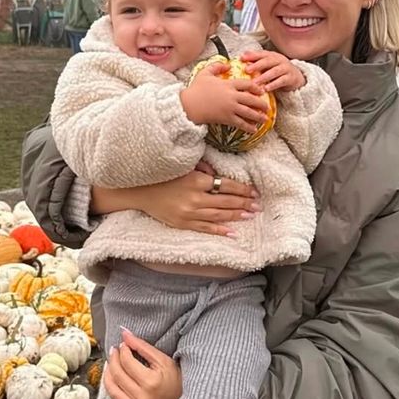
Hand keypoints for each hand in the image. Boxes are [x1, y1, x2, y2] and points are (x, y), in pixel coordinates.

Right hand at [91, 164, 259, 236]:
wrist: (140, 191)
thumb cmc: (163, 176)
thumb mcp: (183, 166)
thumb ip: (202, 168)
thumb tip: (218, 173)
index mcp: (196, 181)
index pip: (226, 186)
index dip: (242, 190)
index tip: (253, 192)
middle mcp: (194, 198)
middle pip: (225, 202)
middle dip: (244, 204)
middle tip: (258, 206)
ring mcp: (189, 213)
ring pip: (218, 216)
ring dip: (236, 216)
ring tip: (250, 216)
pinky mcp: (182, 223)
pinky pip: (205, 228)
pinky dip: (219, 230)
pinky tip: (232, 232)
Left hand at [104, 329, 181, 398]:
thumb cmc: (176, 383)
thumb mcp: (164, 361)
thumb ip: (144, 347)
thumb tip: (126, 334)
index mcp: (151, 382)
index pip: (128, 361)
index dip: (124, 349)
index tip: (125, 342)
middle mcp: (141, 396)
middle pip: (117, 372)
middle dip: (114, 357)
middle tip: (116, 349)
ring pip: (111, 385)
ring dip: (108, 369)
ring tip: (112, 360)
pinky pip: (113, 395)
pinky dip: (109, 382)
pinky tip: (112, 374)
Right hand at [181, 62, 269, 133]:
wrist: (188, 105)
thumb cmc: (195, 89)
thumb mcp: (205, 73)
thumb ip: (217, 66)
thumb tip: (227, 65)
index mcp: (228, 84)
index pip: (247, 84)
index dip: (256, 87)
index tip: (261, 91)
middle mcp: (232, 96)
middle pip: (251, 99)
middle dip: (261, 103)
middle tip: (267, 107)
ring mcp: (230, 108)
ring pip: (248, 112)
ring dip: (258, 116)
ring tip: (264, 119)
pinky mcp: (226, 118)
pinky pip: (240, 123)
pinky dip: (248, 127)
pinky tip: (254, 129)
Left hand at [241, 50, 305, 91]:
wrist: (296, 77)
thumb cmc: (278, 71)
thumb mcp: (268, 65)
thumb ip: (257, 61)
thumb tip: (242, 56)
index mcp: (272, 55)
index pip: (261, 54)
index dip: (252, 55)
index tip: (242, 58)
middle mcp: (279, 60)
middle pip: (268, 61)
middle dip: (257, 65)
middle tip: (247, 70)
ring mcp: (286, 68)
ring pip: (274, 71)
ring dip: (264, 77)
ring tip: (255, 83)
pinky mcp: (290, 78)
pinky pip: (281, 81)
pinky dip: (273, 85)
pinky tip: (266, 89)